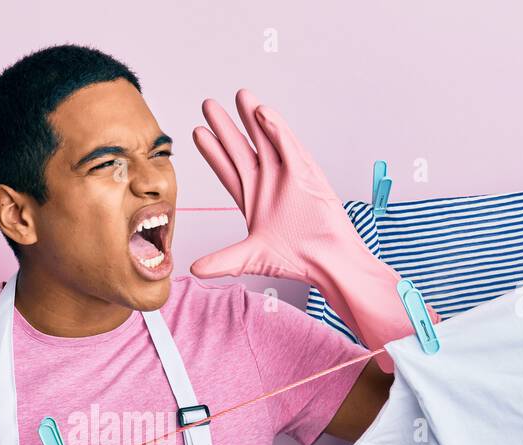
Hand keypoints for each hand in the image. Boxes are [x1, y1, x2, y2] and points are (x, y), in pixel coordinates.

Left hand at [190, 89, 347, 286]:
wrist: (328, 263)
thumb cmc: (297, 260)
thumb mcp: (250, 259)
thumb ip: (222, 260)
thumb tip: (194, 269)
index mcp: (253, 201)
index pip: (227, 170)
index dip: (213, 152)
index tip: (198, 132)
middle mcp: (269, 184)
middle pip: (242, 149)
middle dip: (226, 127)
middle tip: (209, 105)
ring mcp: (288, 177)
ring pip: (266, 140)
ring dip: (253, 119)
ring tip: (240, 96)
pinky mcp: (307, 175)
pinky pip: (290, 147)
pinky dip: (277, 130)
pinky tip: (263, 113)